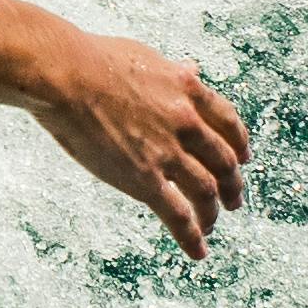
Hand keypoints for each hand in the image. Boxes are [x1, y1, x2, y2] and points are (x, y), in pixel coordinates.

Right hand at [27, 26, 250, 260]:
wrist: (65, 75)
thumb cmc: (93, 59)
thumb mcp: (144, 57)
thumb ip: (173, 70)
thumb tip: (192, 68)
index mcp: (187, 89)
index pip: (227, 122)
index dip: (238, 144)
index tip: (242, 157)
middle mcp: (186, 122)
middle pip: (223, 161)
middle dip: (233, 184)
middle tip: (234, 198)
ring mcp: (167, 152)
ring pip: (206, 191)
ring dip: (214, 211)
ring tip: (214, 224)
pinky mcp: (145, 179)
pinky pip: (178, 214)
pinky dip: (192, 236)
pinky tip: (198, 250)